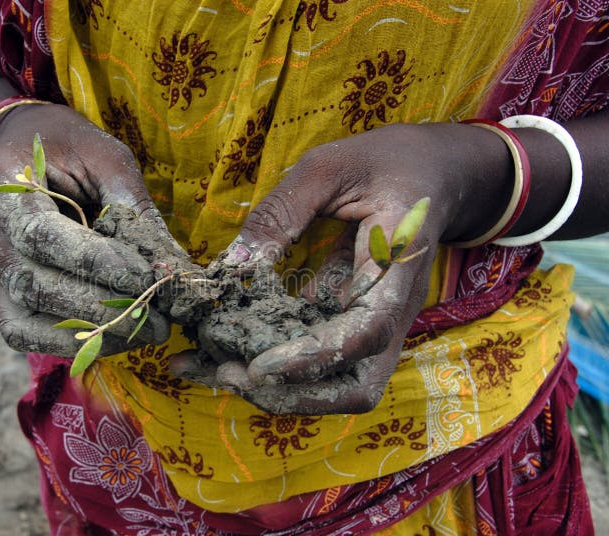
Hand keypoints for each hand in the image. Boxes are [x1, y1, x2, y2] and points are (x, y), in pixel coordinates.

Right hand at [0, 103, 170, 356]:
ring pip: (21, 317)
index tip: (146, 276)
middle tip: (159, 318)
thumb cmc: (73, 148)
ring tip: (145, 332)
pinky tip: (116, 338)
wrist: (30, 145)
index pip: (38, 233)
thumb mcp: (108, 160)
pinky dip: (68, 344)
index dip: (93, 262)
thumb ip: (133, 209)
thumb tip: (173, 269)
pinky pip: (22, 331)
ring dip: (88, 333)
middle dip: (99, 306)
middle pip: (30, 282)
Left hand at [173, 122, 513, 413]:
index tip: (260, 364)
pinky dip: (280, 367)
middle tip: (229, 374)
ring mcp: (377, 322)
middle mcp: (393, 310)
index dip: (313, 358)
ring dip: (282, 391)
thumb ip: (281, 210)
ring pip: (339, 385)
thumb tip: (233, 265)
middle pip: (356, 387)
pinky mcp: (354, 322)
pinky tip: (229, 350)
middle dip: (293, 394)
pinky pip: (323, 360)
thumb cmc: (387, 162)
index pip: (365, 333)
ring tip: (219, 369)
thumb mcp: (329, 167)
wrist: (433, 173)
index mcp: (396, 267)